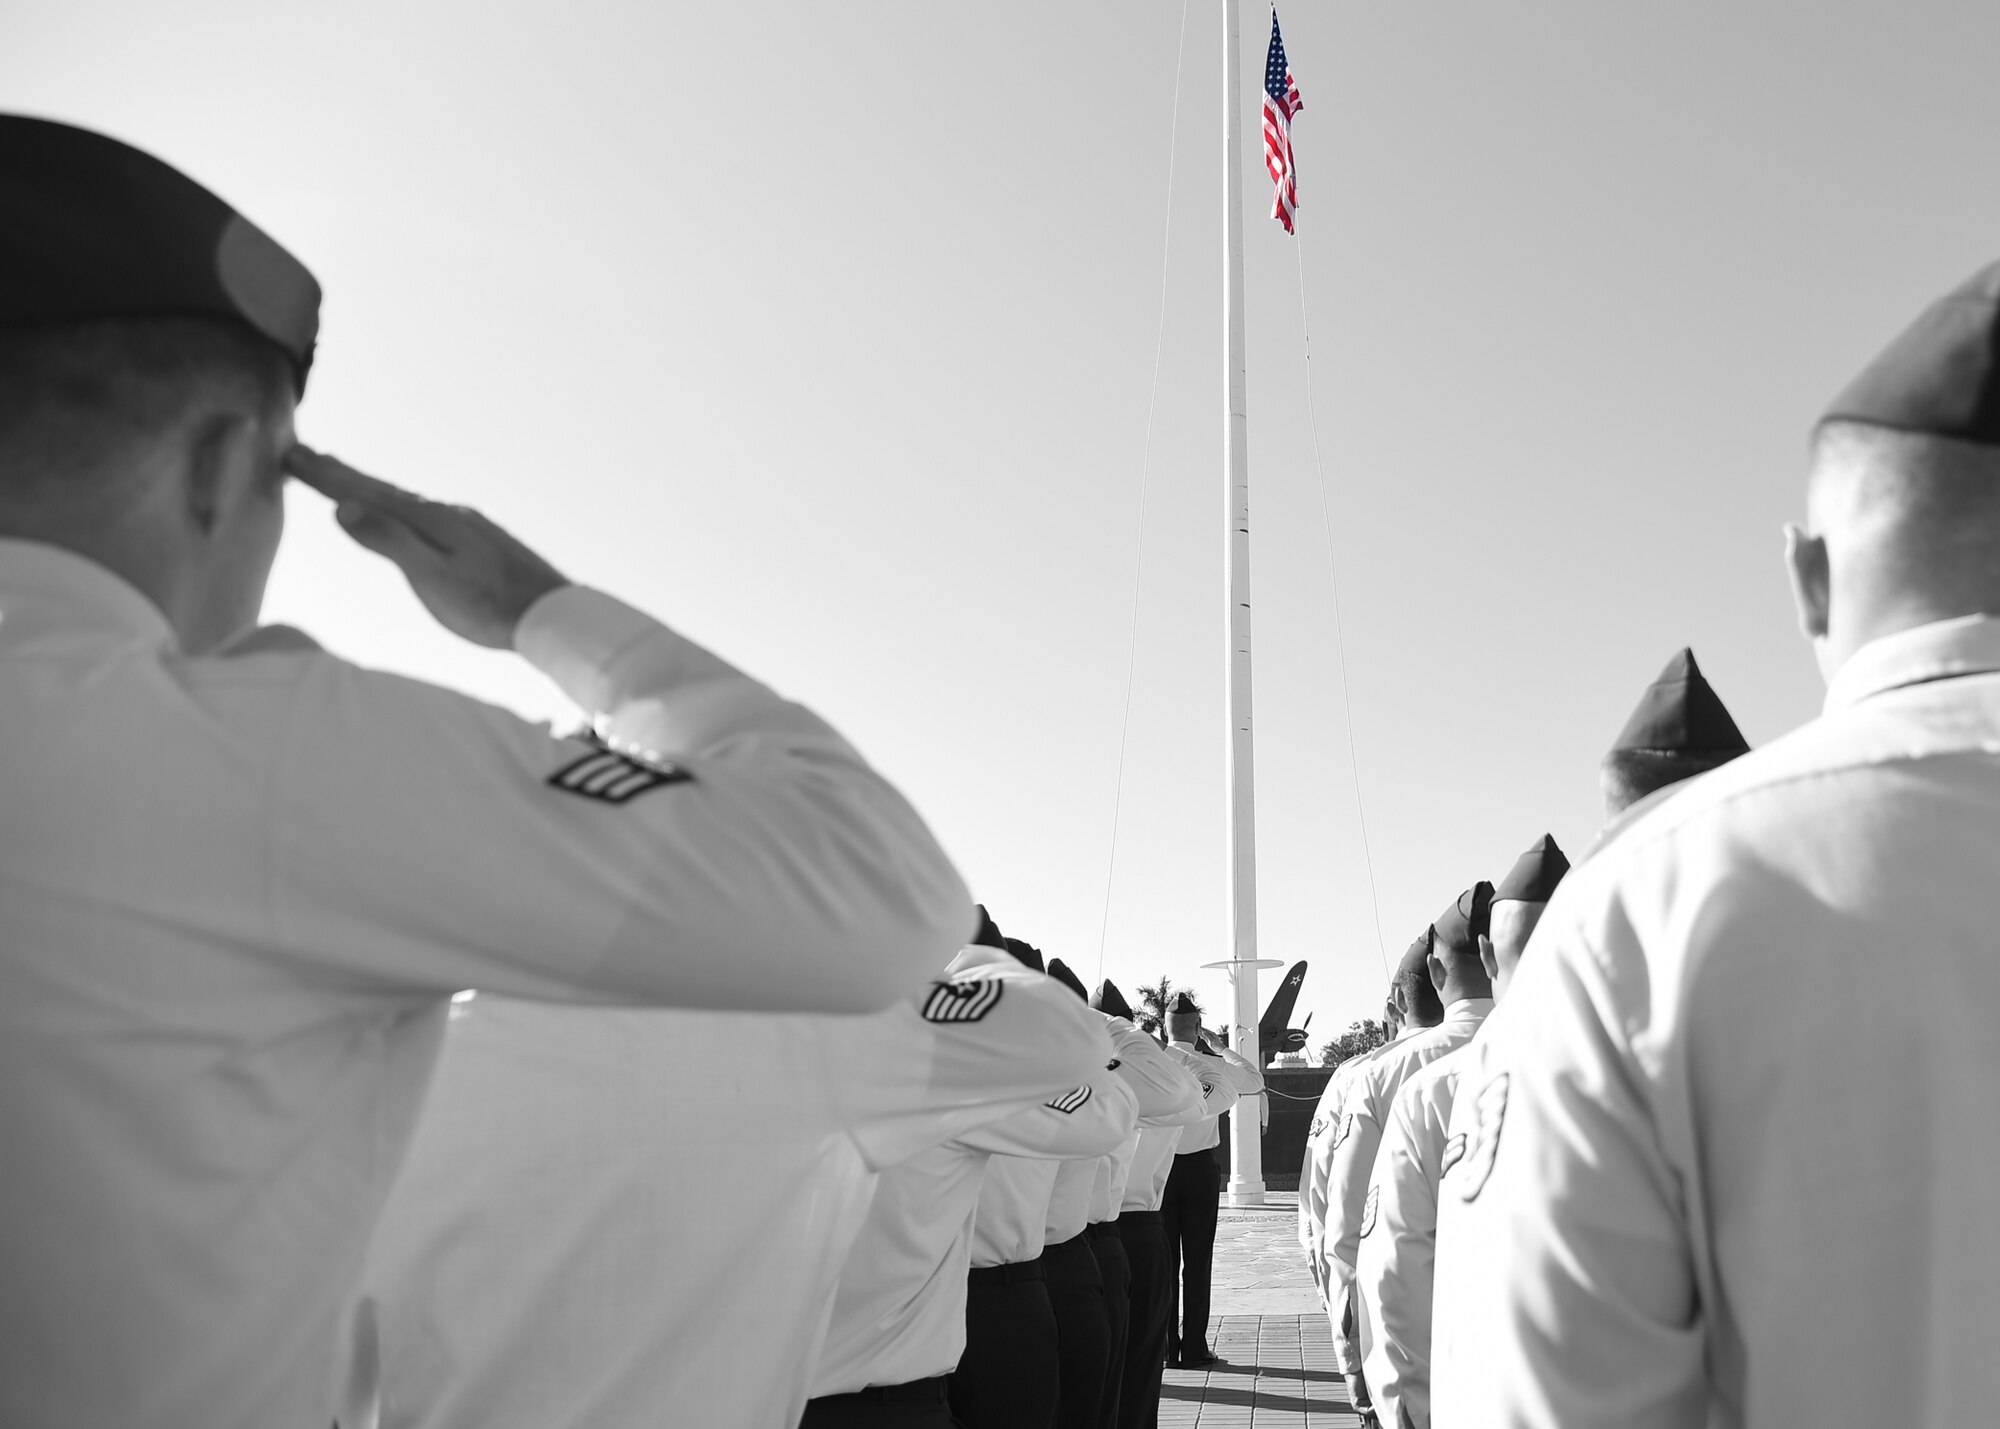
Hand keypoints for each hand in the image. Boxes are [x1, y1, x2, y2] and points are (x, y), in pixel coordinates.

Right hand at [286, 445, 569, 648]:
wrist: (556, 615)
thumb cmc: (492, 606)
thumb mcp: (433, 578)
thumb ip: (390, 542)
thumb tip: (343, 508)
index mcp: (430, 519)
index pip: (366, 492)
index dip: (326, 477)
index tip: (290, 454)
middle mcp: (447, 513)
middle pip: (383, 489)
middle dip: (342, 474)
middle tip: (304, 453)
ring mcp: (467, 525)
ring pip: (406, 501)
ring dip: (371, 489)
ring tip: (347, 482)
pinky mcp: (481, 541)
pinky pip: (427, 515)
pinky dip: (401, 508)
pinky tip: (409, 518)